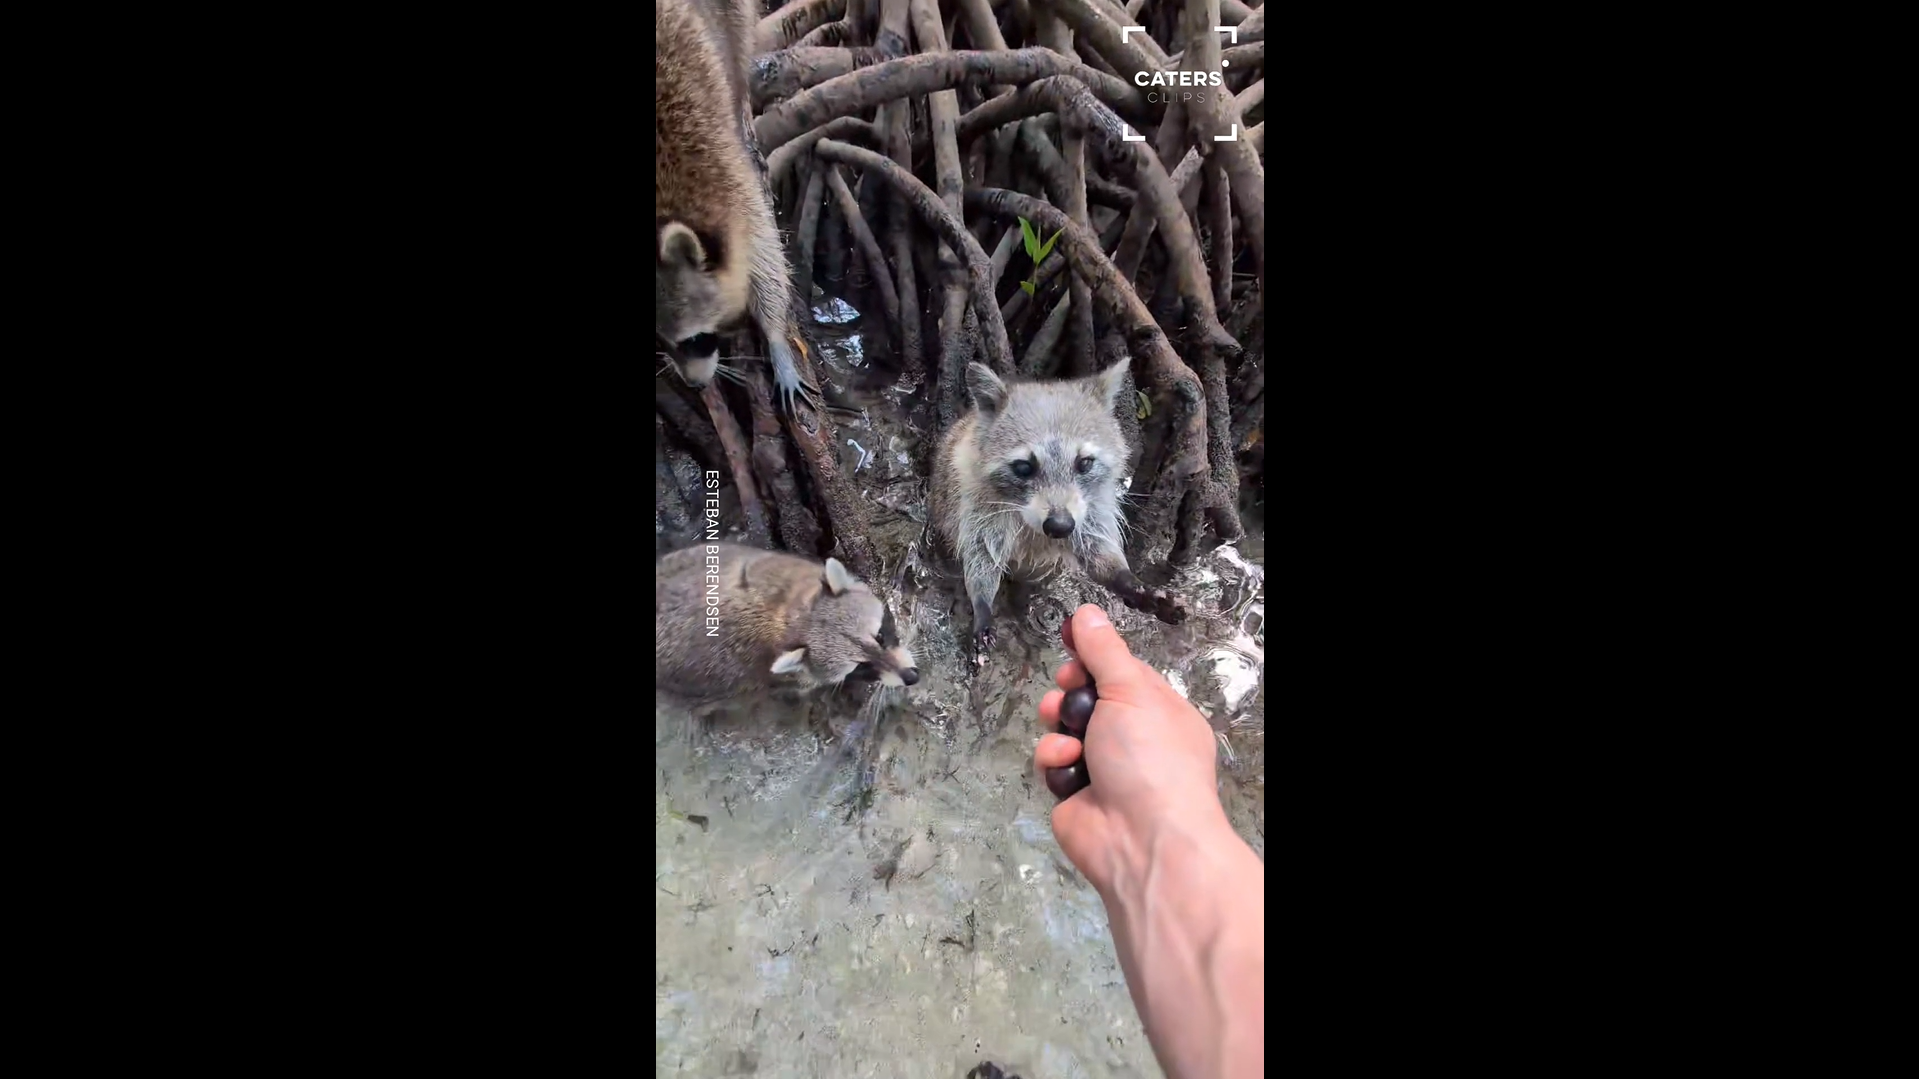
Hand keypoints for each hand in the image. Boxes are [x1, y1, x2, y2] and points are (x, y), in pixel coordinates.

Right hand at [1036, 604, 1225, 896]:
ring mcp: (1102, 766)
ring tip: (1066, 729)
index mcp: (1159, 711)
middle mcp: (1133, 738)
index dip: (1094, 656)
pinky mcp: (1074, 791)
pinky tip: (1067, 766)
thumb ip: (1103, 651)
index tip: (1071, 642)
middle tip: (1068, 687)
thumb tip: (1086, 612)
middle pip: (1087, 697)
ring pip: (1063, 727)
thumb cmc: (1149, 757)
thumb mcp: (1131, 690)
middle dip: (1071, 690)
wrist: (1142, 839)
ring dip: (1060, 724)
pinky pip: (1053, 761)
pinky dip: (1055, 759)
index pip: (1122, 671)